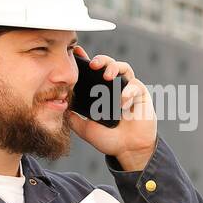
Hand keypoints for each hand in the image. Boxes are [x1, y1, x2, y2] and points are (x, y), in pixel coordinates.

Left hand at [68, 44, 157, 170]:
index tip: (77, 52)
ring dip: (114, 67)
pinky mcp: (141, 94)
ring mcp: (128, 89)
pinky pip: (135, 85)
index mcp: (101, 93)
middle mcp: (114, 88)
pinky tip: (122, 104)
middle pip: (108, 64)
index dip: (85, 60)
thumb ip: (73, 118)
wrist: (128, 150)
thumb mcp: (85, 128)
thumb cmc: (109, 139)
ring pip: (123, 68)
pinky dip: (128, 92)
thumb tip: (60, 107)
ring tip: (107, 76)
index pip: (93, 72)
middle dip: (101, 60)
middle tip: (93, 65)